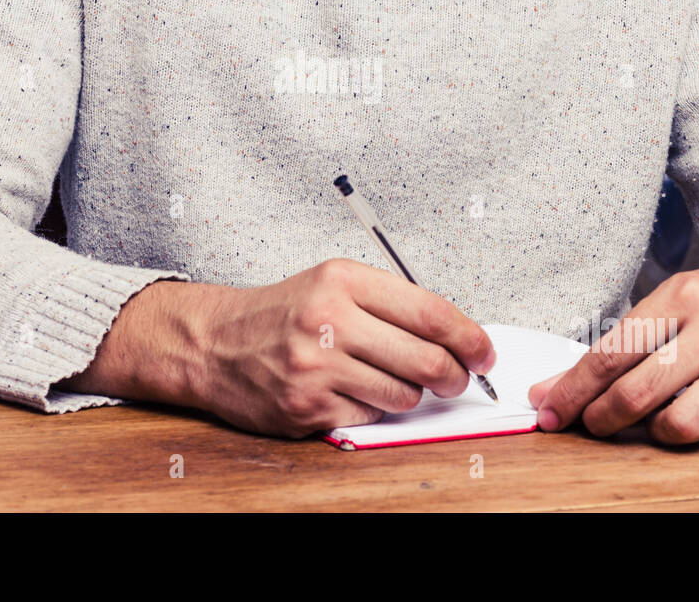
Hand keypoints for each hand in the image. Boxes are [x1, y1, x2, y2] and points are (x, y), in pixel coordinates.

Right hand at [60, 258, 496, 439]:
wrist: (214, 343)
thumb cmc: (283, 312)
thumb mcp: (333, 283)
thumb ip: (390, 301)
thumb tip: (456, 334)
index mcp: (343, 280)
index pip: (429, 311)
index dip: (469, 336)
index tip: (485, 351)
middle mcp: (329, 321)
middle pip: (425, 360)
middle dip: (454, 375)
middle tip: (458, 378)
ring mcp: (316, 368)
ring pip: (403, 396)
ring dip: (409, 395)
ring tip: (390, 380)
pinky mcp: (306, 408)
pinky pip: (369, 418)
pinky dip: (371, 410)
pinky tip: (351, 392)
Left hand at [527, 257, 698, 450]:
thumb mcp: (670, 303)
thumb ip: (617, 346)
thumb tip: (551, 390)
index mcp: (681, 297)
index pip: (611, 353)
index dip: (573, 390)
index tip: (551, 410)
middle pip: (639, 392)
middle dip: (601, 418)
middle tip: (592, 424)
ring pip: (681, 424)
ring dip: (655, 433)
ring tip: (652, 421)